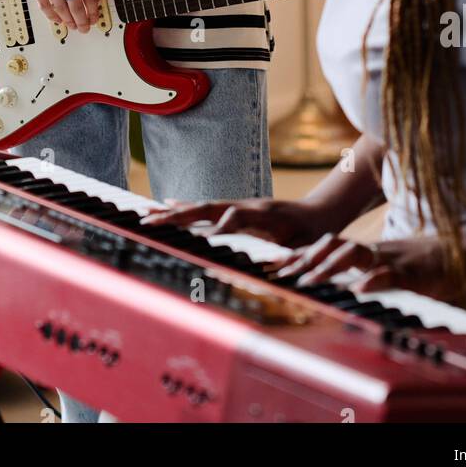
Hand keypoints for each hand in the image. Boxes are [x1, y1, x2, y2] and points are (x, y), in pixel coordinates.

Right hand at [6, 0, 111, 33]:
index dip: (94, 10)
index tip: (96, 17)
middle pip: (75, 3)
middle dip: (82, 20)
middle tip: (85, 27)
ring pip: (60, 6)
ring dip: (68, 20)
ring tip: (72, 25)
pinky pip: (43, 3)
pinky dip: (51, 14)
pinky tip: (56, 18)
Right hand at [141, 196, 334, 248]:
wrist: (320, 215)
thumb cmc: (313, 235)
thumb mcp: (306, 247)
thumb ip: (290, 252)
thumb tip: (277, 261)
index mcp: (263, 215)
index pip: (235, 217)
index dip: (218, 226)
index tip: (199, 236)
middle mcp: (245, 207)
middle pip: (207, 208)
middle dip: (178, 216)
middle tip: (149, 221)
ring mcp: (238, 206)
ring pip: (201, 208)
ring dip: (174, 212)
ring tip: (146, 213)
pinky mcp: (235, 210)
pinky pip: (206, 209)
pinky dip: (185, 207)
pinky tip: (166, 205)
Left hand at [268, 233, 465, 301]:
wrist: (461, 250)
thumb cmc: (425, 262)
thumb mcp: (389, 266)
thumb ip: (365, 272)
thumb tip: (341, 286)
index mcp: (365, 253)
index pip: (326, 249)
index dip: (300, 256)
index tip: (275, 266)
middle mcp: (372, 252)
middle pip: (331, 247)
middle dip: (305, 260)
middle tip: (282, 275)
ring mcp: (390, 259)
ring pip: (354, 255)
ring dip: (330, 267)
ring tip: (310, 280)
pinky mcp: (411, 272)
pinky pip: (389, 274)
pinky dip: (374, 280)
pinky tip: (359, 288)